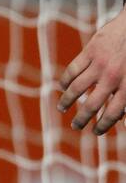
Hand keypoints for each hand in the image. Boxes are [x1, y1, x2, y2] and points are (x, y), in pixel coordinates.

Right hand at [58, 6, 125, 133]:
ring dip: (67, 101)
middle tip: (76, 126)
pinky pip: (73, 69)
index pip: (113, 113)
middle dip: (82, 119)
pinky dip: (65, 80)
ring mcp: (100, 63)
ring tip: (62, 108)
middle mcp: (113, 77)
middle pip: (92, 105)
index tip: (96, 131)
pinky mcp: (91, 50)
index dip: (103, 126)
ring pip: (77, 88)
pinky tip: (62, 87)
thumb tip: (124, 122)